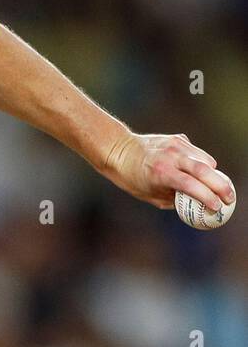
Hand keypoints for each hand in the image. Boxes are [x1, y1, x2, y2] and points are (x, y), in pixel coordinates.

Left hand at [101, 132, 234, 210]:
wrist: (118, 149)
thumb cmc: (131, 178)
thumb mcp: (149, 195)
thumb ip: (173, 199)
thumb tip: (193, 205)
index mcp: (161, 173)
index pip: (192, 186)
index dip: (208, 197)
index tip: (217, 208)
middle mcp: (171, 157)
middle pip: (205, 171)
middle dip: (222, 186)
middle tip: (229, 199)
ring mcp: (175, 145)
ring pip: (205, 161)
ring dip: (214, 175)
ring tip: (217, 187)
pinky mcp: (178, 139)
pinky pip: (197, 153)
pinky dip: (203, 164)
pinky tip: (201, 172)